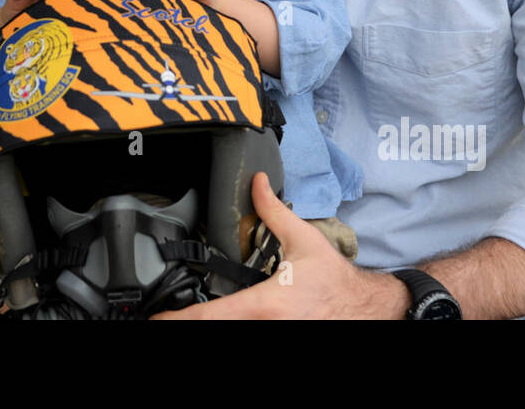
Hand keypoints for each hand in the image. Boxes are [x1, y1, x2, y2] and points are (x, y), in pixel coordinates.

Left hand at [150, 172, 409, 319]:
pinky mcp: (286, 343)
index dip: (179, 319)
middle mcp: (268, 327)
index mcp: (265, 303)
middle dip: (193, 323)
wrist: (366, 308)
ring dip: (215, 326)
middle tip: (171, 317)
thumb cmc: (334, 279)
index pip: (211, 316)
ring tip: (193, 318)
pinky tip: (227, 322)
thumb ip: (273, 210)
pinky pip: (252, 340)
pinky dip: (235, 330)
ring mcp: (277, 338)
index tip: (158, 318)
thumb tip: (258, 181)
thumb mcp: (303, 239)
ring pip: (233, 338)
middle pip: (217, 330)